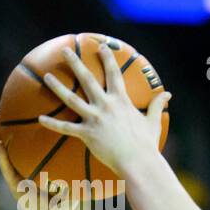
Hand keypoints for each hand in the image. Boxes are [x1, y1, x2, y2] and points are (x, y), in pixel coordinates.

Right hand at [0, 115, 73, 209]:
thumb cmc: (64, 202)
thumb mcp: (73, 180)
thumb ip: (80, 167)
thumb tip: (99, 152)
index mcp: (34, 163)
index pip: (28, 141)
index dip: (27, 126)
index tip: (28, 108)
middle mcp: (22, 165)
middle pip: (13, 140)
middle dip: (9, 123)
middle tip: (8, 106)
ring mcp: (14, 173)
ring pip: (2, 149)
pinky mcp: (11, 181)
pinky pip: (4, 164)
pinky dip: (1, 153)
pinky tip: (0, 142)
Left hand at [37, 44, 170, 179]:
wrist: (138, 162)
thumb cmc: (147, 144)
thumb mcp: (153, 122)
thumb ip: (157, 106)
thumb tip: (168, 94)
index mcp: (121, 101)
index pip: (113, 74)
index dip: (107, 58)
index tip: (100, 47)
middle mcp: (105, 105)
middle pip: (87, 79)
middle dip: (74, 62)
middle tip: (64, 50)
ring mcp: (94, 119)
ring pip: (71, 99)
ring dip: (57, 87)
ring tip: (46, 76)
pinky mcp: (87, 134)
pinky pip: (66, 128)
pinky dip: (52, 124)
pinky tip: (41, 118)